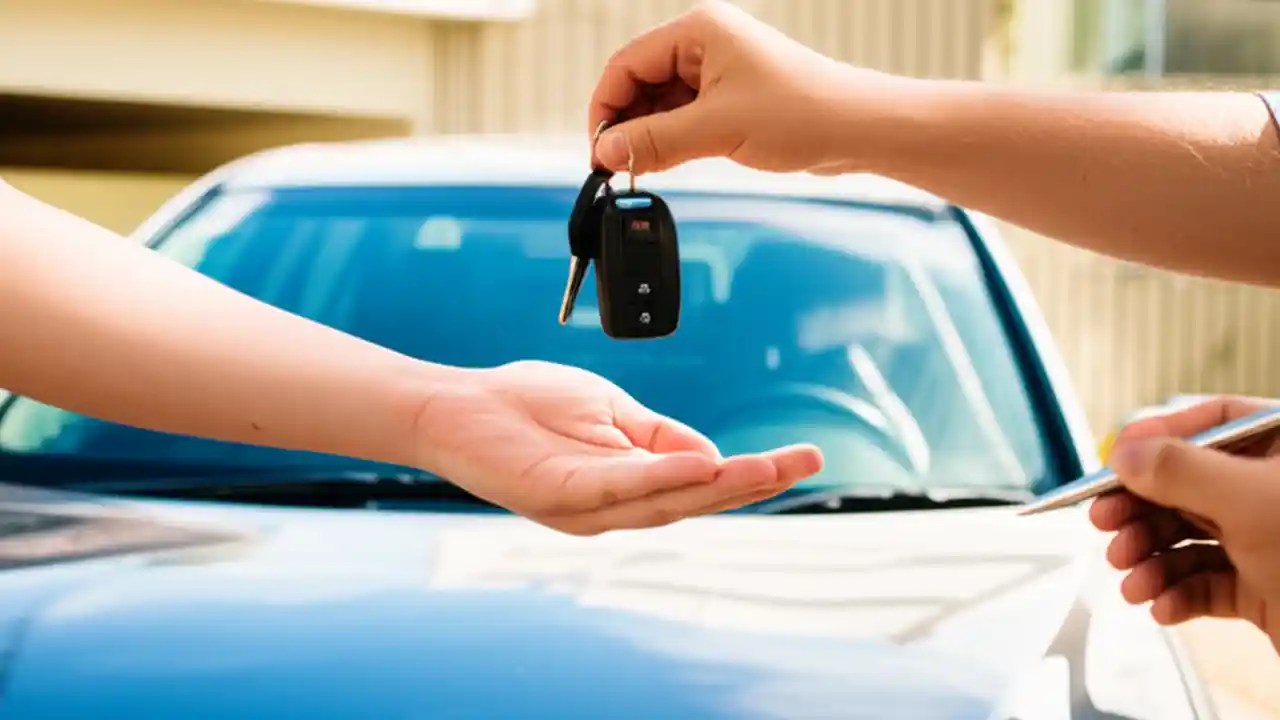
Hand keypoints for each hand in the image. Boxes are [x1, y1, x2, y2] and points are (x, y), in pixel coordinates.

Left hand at [416, 360, 821, 535]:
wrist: (459, 406)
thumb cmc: (530, 405)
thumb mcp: (614, 413)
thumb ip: (663, 436)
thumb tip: (716, 457)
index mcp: (631, 486)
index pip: (703, 485)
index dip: (752, 475)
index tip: (804, 456)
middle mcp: (615, 507)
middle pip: (697, 500)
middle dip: (755, 484)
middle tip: (807, 462)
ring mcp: (587, 506)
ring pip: (668, 501)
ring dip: (723, 486)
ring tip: (770, 468)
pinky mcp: (559, 494)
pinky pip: (620, 488)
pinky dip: (663, 476)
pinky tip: (703, 465)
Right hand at [587, 0, 894, 175]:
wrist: (858, 130)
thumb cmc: (803, 113)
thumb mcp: (717, 129)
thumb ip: (655, 141)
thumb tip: (606, 152)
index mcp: (698, 31)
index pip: (626, 64)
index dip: (605, 109)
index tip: (598, 151)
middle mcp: (705, 44)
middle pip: (639, 83)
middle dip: (625, 125)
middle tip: (617, 167)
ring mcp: (718, 72)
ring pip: (660, 104)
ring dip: (647, 137)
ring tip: (642, 169)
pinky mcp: (731, 99)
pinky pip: (683, 118)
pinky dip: (670, 141)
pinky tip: (664, 163)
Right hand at [1090, 397, 1279, 651]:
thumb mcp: (1250, 499)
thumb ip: (1180, 469)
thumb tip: (1124, 452)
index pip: (1213, 420)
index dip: (1157, 437)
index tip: (1113, 461)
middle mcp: (1276, 491)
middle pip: (1187, 484)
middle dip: (1141, 511)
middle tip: (1104, 525)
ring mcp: (1272, 541)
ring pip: (1189, 536)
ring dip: (1149, 559)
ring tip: (1131, 577)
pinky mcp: (1265, 588)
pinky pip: (1205, 582)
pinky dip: (1175, 594)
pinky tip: (1160, 604)